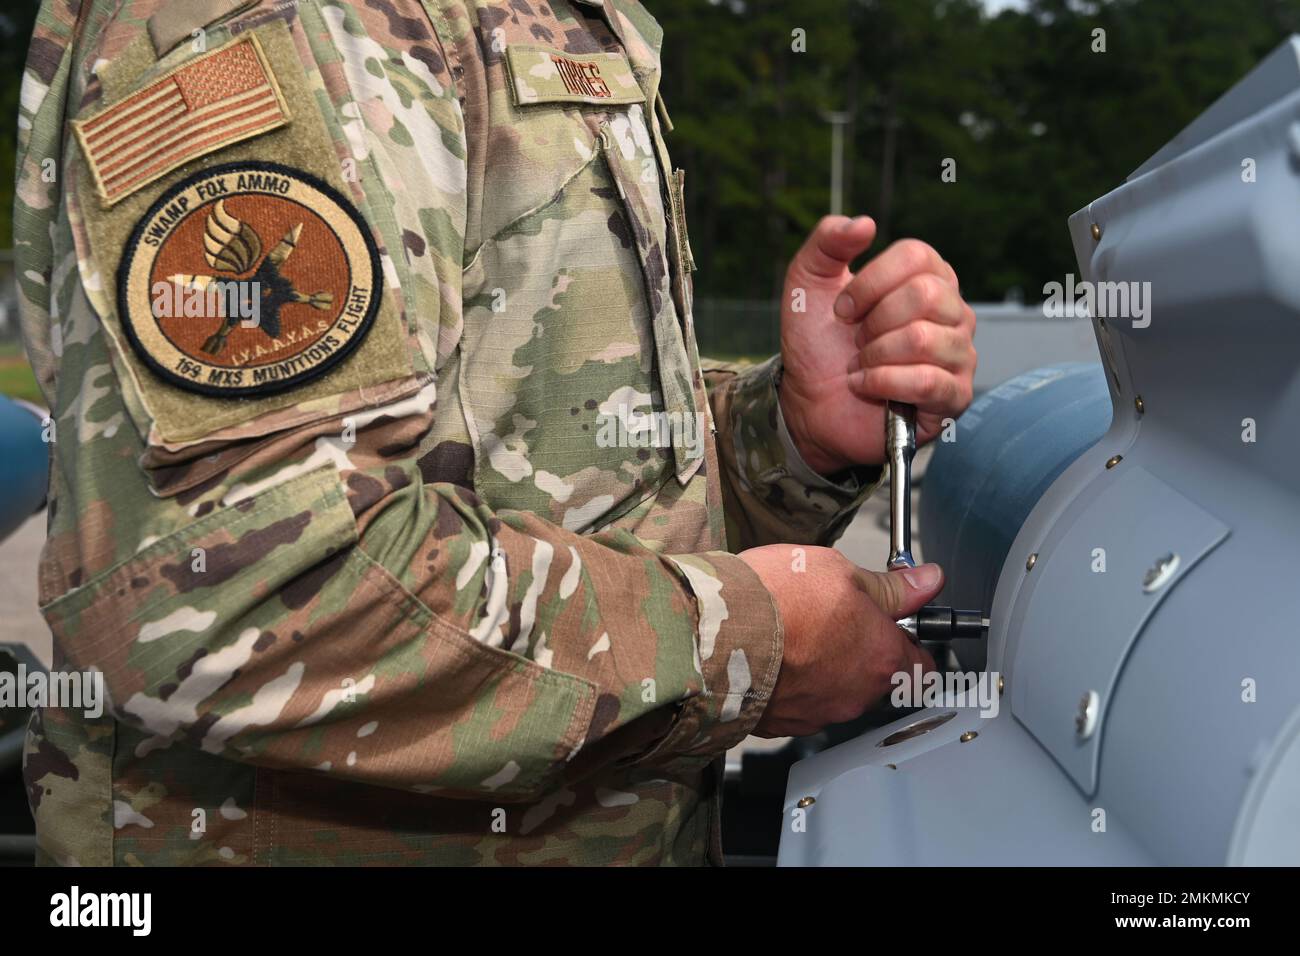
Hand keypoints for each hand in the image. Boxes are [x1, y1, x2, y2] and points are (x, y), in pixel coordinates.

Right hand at [739, 544, 940, 736]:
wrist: (713, 632)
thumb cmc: (777, 600)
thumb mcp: (841, 572)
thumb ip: (889, 587)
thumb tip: (927, 581)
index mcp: (882, 658)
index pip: (923, 666)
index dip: (909, 641)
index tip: (893, 622)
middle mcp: (857, 695)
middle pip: (878, 679)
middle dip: (863, 651)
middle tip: (835, 618)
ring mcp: (819, 714)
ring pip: (837, 691)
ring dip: (826, 667)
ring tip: (796, 632)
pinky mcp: (783, 723)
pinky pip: (799, 703)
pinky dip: (793, 683)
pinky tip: (776, 654)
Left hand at [777, 215, 977, 472]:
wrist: (809, 402)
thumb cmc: (818, 344)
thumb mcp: (809, 283)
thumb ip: (828, 242)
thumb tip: (864, 223)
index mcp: (929, 278)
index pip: (917, 256)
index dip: (870, 282)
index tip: (842, 309)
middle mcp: (953, 312)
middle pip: (926, 295)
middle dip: (873, 322)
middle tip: (857, 341)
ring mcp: (959, 355)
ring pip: (923, 339)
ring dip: (875, 355)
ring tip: (862, 365)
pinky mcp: (954, 397)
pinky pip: (928, 382)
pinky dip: (883, 383)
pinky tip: (867, 386)